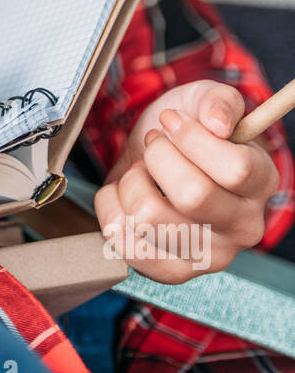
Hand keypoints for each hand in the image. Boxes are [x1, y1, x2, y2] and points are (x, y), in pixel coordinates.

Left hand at [94, 80, 278, 282]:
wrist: (155, 161)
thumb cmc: (185, 132)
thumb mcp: (204, 100)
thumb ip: (218, 100)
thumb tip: (217, 124)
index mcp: (262, 183)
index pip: (235, 170)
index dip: (192, 139)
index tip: (171, 121)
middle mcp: (243, 228)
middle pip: (193, 196)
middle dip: (158, 157)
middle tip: (153, 144)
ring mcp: (208, 257)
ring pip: (149, 219)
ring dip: (132, 182)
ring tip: (140, 172)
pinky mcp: (170, 272)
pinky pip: (123, 241)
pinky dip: (111, 207)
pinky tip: (123, 193)